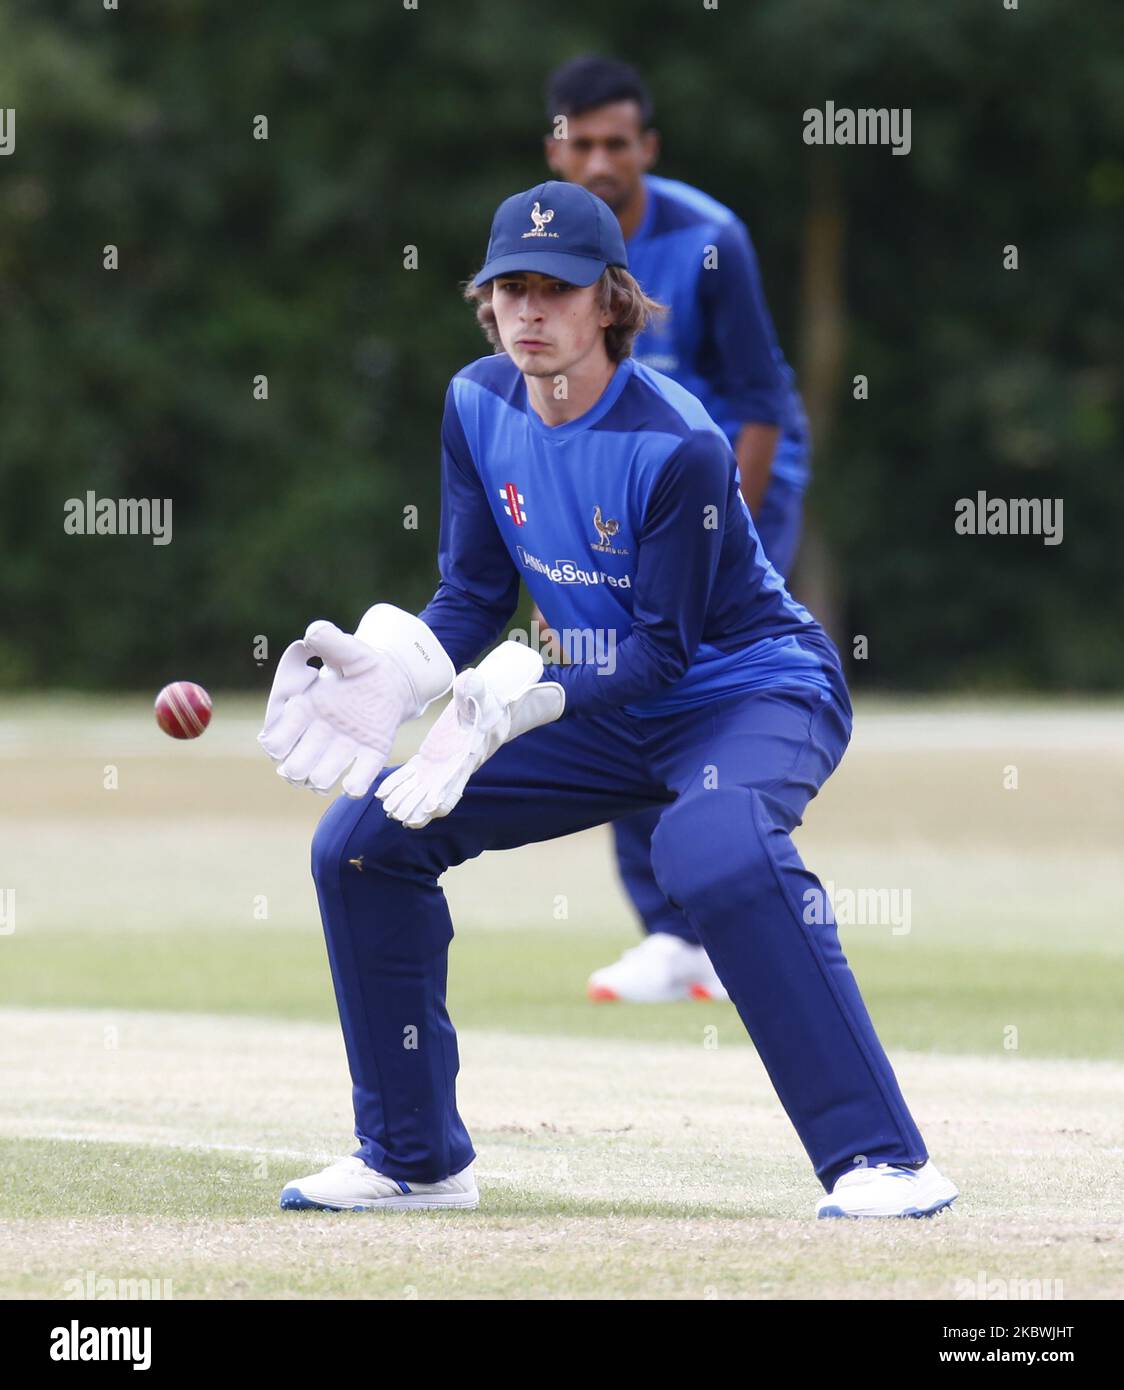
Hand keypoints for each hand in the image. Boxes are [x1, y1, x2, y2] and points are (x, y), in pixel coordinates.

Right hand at [258, 604, 453, 796]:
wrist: (395, 678)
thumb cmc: (364, 664)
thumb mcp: (348, 649)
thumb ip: (329, 641)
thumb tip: (312, 633)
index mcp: (306, 708)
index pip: (279, 733)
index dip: (276, 741)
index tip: (277, 741)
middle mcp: (320, 732)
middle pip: (294, 762)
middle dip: (294, 768)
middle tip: (299, 768)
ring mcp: (344, 746)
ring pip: (321, 775)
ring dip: (319, 779)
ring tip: (323, 779)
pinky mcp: (371, 753)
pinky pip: (359, 776)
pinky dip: (353, 785)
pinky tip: (351, 786)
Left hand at [377, 641, 563, 827]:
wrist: (490, 707)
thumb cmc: (488, 702)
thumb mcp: (483, 695)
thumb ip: (475, 690)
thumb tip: (470, 678)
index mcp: (467, 754)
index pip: (457, 780)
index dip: (445, 795)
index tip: (432, 808)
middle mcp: (453, 766)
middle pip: (436, 793)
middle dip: (420, 806)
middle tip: (403, 816)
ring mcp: (440, 765)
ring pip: (421, 789)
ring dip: (408, 801)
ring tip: (391, 812)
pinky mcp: (429, 760)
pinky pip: (412, 776)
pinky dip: (399, 786)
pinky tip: (382, 795)